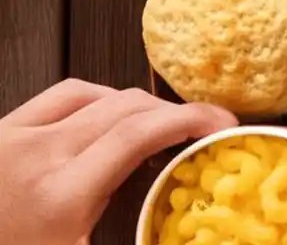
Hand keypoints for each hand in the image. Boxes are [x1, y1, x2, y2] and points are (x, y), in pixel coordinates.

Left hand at [0, 79, 235, 244]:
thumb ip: (127, 232)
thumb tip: (182, 239)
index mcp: (60, 196)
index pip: (137, 134)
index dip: (190, 119)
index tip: (225, 124)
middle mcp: (38, 154)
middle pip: (125, 108)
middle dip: (175, 113)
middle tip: (207, 129)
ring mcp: (14, 136)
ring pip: (97, 96)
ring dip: (138, 106)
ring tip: (161, 127)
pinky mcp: (0, 130)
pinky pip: (62, 96)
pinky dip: (97, 100)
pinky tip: (109, 117)